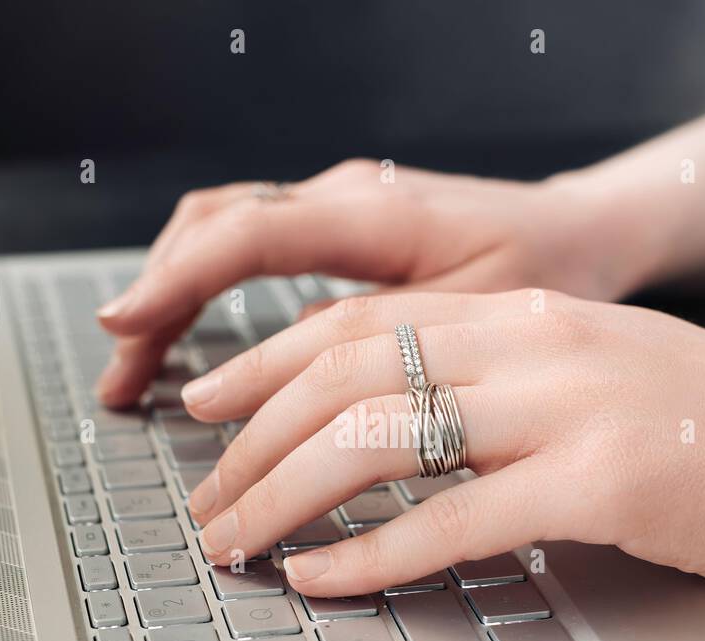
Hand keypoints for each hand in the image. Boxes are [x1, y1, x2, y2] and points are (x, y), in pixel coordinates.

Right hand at [93, 160, 647, 405]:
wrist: (582, 231)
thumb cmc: (549, 273)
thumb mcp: (481, 319)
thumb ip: (390, 338)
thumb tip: (298, 374)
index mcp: (379, 213)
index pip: (249, 233)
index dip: (178, 280)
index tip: (123, 324)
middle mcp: (347, 195)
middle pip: (215, 229)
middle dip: (156, 302)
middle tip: (122, 382)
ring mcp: (338, 204)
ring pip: (222, 231)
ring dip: (171, 296)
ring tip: (137, 369)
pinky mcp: (340, 224)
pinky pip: (249, 243)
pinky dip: (205, 289)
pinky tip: (191, 341)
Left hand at [183, 289, 704, 597]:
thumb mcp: (593, 372)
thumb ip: (498, 382)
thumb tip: (394, 424)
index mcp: (526, 311)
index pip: (360, 322)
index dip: (266, 363)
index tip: (211, 404)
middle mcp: (535, 342)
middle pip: (348, 376)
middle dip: (255, 442)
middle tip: (209, 497)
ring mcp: (568, 407)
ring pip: (381, 438)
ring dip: (287, 495)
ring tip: (237, 541)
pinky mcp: (602, 483)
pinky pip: (453, 519)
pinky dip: (371, 552)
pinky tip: (324, 576)